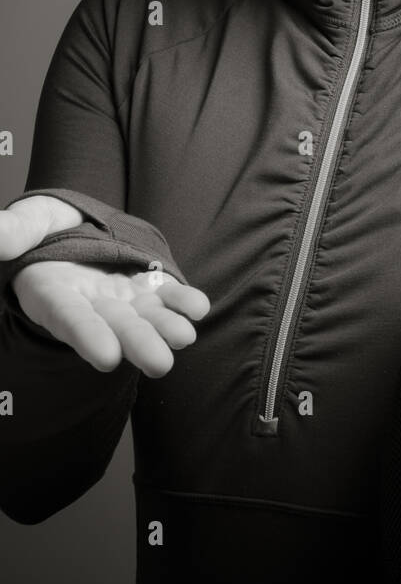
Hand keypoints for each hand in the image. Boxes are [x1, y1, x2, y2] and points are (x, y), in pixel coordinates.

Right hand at [0, 194, 208, 376]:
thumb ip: (15, 231)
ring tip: (186, 337)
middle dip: (137, 344)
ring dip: (165, 329)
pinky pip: (165, 296)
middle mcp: (89, 304)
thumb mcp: (30, 221)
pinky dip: (182, 302)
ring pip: (143, 318)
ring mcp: (119, 298)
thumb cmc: (45, 227)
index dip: (87, 336)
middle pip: (113, 328)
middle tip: (161, 363)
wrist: (74, 224)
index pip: (69, 318)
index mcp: (51, 291)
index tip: (107, 357)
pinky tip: (198, 308)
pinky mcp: (145, 286)